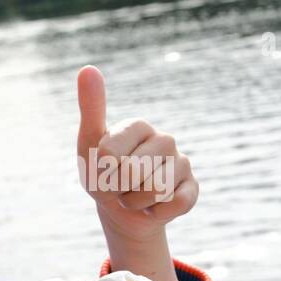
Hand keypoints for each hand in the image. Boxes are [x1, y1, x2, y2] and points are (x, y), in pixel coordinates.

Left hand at [76, 65, 199, 243]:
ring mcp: (182, 162)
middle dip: (118, 189)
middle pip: (132, 173)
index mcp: (139, 125)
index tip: (103, 170)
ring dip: (136, 202)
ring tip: (135, 195)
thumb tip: (88, 68)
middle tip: (120, 186)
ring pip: (154, 191)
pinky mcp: (193, 187)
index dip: (100, 172)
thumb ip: (91, 108)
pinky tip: (154, 205)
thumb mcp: (89, 144)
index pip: (109, 154)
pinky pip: (174, 204)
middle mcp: (165, 139)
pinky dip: (156, 212)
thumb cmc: (103, 174)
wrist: (122, 211)